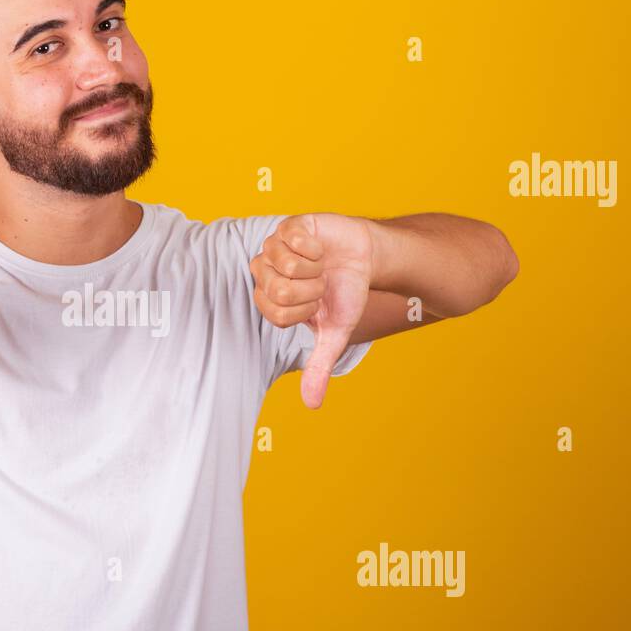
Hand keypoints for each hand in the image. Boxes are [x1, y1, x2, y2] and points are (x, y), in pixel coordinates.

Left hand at [249, 213, 373, 409]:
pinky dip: (315, 247)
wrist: (366, 259)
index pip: (274, 312)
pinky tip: (319, 247)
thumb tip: (312, 405)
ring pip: (283, 265)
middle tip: (320, 284)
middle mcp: (265, 272)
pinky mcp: (289, 226)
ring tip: (320, 265)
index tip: (316, 304)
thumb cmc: (345, 294)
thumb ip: (319, 365)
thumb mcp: (334, 332)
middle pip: (277, 290)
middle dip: (310, 290)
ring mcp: (274, 247)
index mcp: (269, 299)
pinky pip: (292, 239)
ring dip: (313, 268)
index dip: (303, 310)